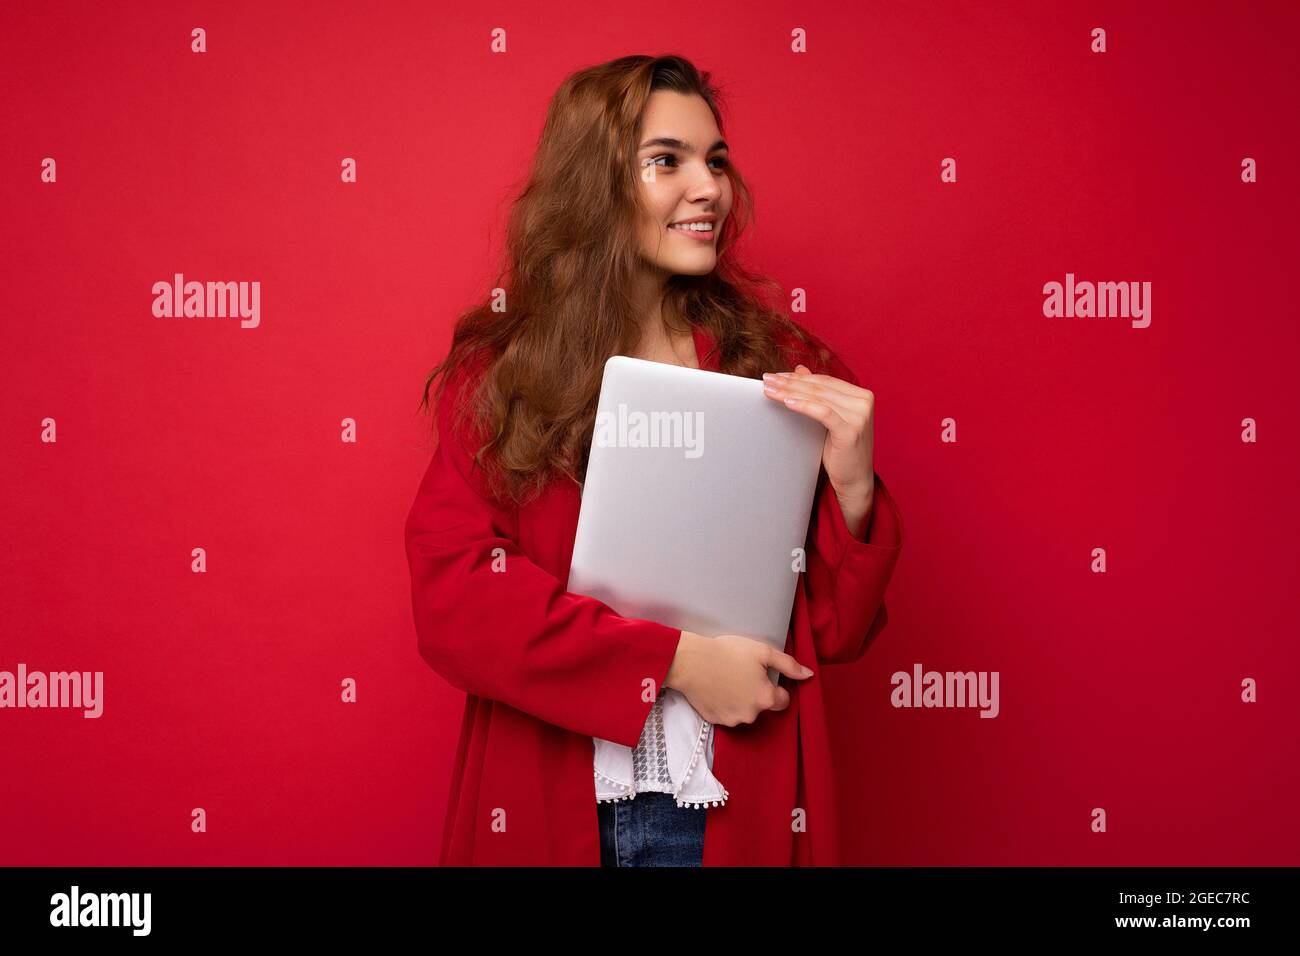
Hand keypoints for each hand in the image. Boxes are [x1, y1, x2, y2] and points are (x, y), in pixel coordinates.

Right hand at [664, 630, 812, 726]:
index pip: (783, 700)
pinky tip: (716, 688)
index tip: (763, 675)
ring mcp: (732, 720)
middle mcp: (751, 715)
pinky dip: (724, 704)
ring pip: (744, 711)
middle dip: (756, 693)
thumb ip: (789, 665)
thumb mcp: (763, 652)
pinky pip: (725, 713)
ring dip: (740, 700)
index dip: (776, 686)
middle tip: (742, 673)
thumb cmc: (727, 653)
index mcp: (766, 698)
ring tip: (727, 679)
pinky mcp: (714, 720)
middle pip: (762, 706)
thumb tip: (808, 675)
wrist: (691, 661)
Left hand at [762, 364, 875, 534]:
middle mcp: (863, 402)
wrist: (855, 481)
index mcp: (861, 396)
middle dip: (790, 382)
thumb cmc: (840, 451)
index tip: (776, 375)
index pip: (824, 381)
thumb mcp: (828, 418)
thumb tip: (799, 369)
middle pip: (819, 387)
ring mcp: (859, 415)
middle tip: (767, 379)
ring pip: (818, 397)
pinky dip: (804, 405)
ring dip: (790, 392)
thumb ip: (818, 394)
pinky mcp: (851, 430)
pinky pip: (823, 412)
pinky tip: (787, 402)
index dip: (798, 377)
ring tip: (769, 390)